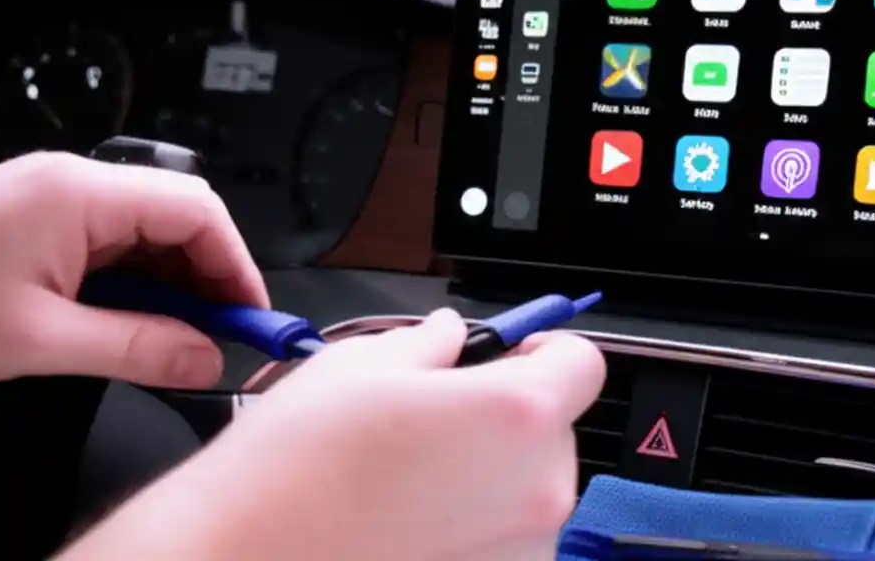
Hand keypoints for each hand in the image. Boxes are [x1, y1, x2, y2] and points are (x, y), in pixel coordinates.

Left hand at [0, 152, 266, 387]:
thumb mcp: (38, 339)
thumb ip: (135, 350)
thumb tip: (204, 361)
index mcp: (78, 194)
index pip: (198, 212)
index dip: (237, 267)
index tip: (252, 318)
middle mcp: (73, 184)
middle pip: (181, 217)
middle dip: (212, 276)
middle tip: (224, 334)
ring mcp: (58, 199)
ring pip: (152, 232)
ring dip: (176, 283)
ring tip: (180, 338)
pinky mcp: (44, 220)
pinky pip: (117, 243)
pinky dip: (140, 282)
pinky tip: (140, 322)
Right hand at [60, 309, 605, 560]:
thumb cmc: (291, 471)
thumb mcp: (357, 366)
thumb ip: (428, 342)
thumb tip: (450, 336)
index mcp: (515, 414)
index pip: (583, 363)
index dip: (546, 350)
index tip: (514, 357)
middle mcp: (537, 490)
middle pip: (555, 431)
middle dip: (509, 418)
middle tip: (438, 423)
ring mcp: (520, 552)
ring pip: (529, 492)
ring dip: (491, 480)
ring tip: (411, 484)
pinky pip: (503, 543)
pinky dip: (472, 533)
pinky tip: (409, 528)